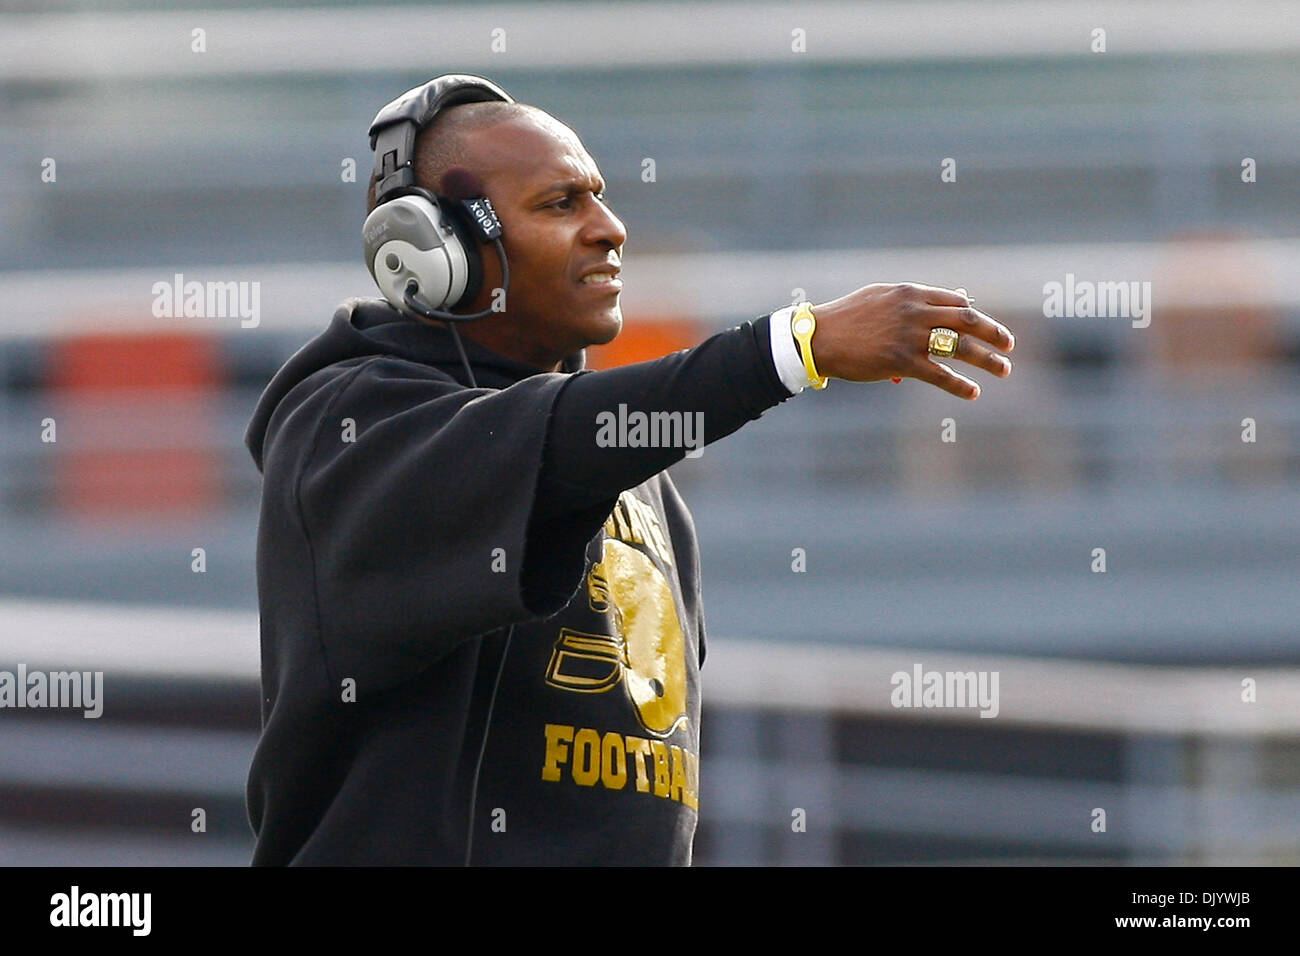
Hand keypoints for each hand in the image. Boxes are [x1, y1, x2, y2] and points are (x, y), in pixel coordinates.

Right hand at [810, 283, 1015, 399]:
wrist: (819, 338)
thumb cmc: (847, 317)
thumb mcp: (880, 297)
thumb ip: (912, 298)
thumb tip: (949, 299)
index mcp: (910, 293)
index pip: (956, 301)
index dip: (975, 314)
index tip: (986, 327)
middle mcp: (914, 312)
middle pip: (967, 320)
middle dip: (993, 332)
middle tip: (1009, 345)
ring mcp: (909, 337)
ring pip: (960, 347)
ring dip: (987, 359)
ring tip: (1003, 369)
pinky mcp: (901, 362)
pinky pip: (939, 374)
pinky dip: (959, 385)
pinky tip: (972, 392)